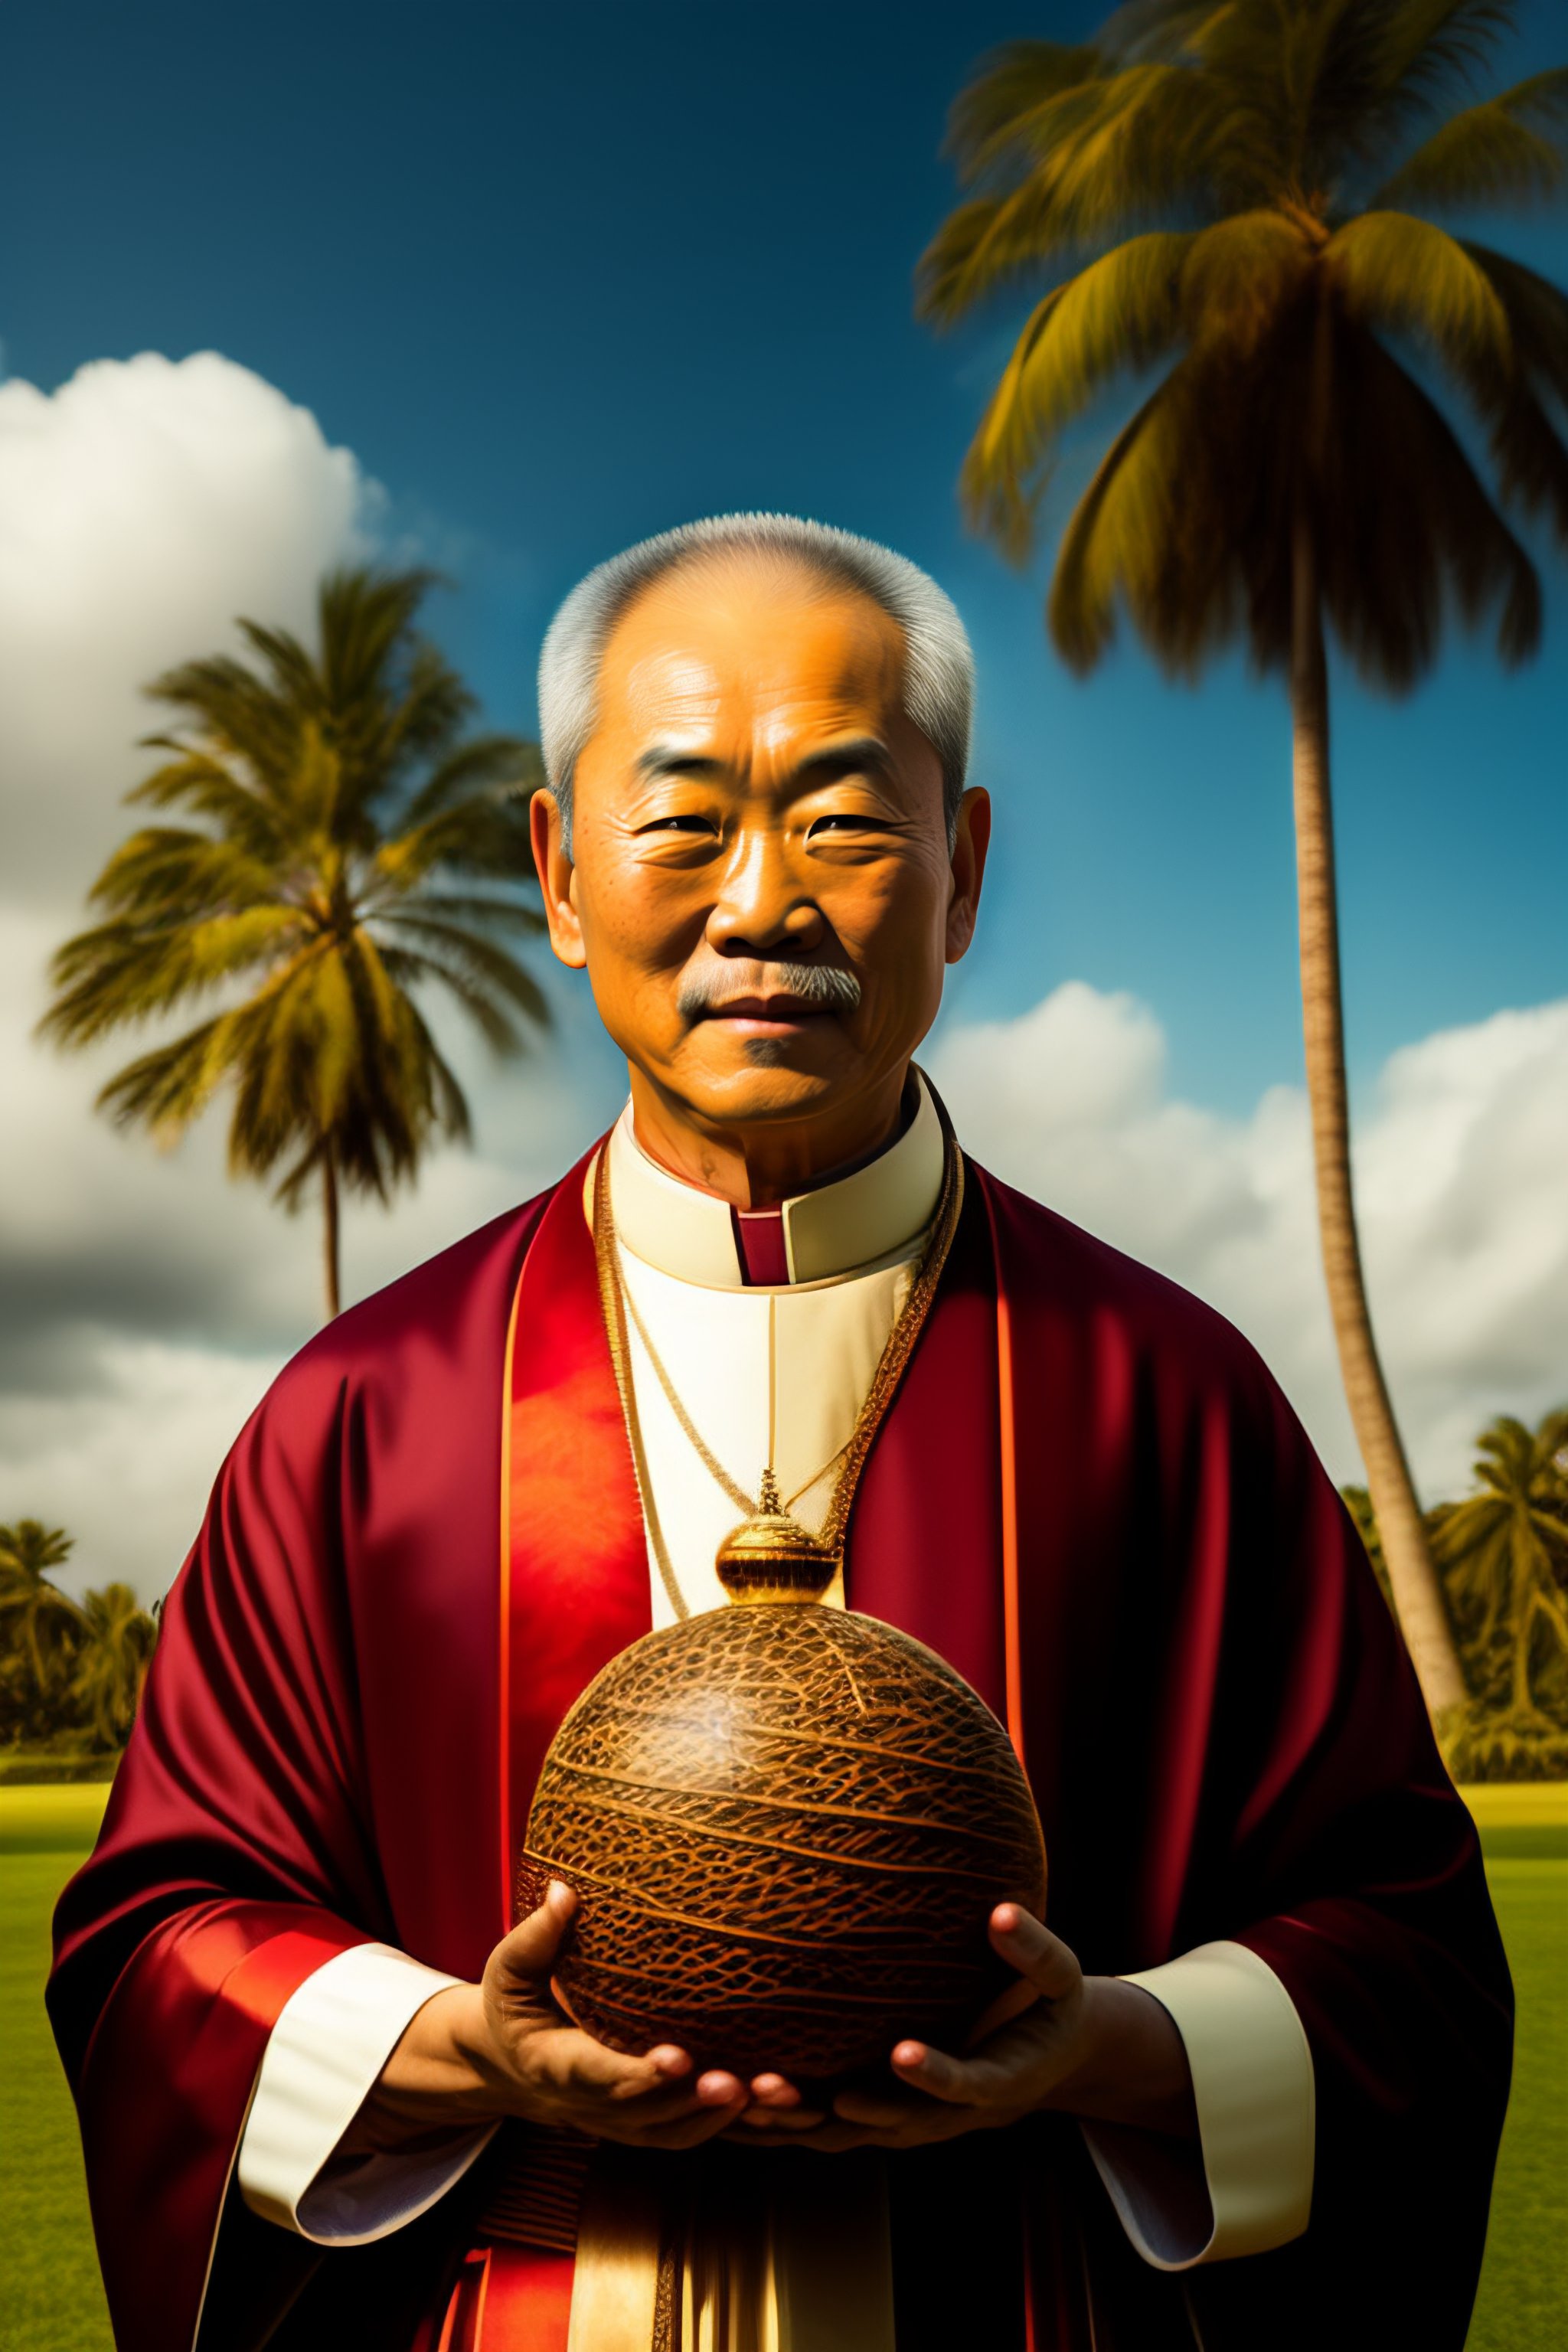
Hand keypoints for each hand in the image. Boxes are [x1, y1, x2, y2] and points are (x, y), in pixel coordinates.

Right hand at [340, 1882, 803, 2155]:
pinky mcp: (652, 2124)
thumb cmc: (517, 2005)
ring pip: (679, 2132)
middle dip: (694, 2101)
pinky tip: (782, 2101)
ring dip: (727, 2117)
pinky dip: (737, 2125)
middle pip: (649, 2114)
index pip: (597, 2075)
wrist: (512, 2067)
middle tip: (738, 2081)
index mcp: (555, 2066)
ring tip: (777, 2093)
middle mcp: (591, 2106)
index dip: (637, 2074)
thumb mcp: (510, 1969)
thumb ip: (538, 1935)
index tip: (677, 2058)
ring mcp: (624, 2122)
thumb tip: (565, 1890)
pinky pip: (695, 2132)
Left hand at [734, 1904, 1197, 2153]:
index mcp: (992, 2081)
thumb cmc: (1046, 2010)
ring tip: (739, 2091)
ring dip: (790, 2122)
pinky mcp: (875, 2117)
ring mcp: (904, 2121)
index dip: (931, 2074)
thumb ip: (1034, 1950)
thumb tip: (1003, 1911)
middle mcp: (941, 2114)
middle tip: (775, 2085)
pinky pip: (823, 2128)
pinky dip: (781, 2123)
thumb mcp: (1058, 1979)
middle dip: (826, 2110)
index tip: (902, 2052)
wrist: (1037, 2065)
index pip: (961, 2084)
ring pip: (840, 2134)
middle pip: (880, 2122)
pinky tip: (732, 2098)